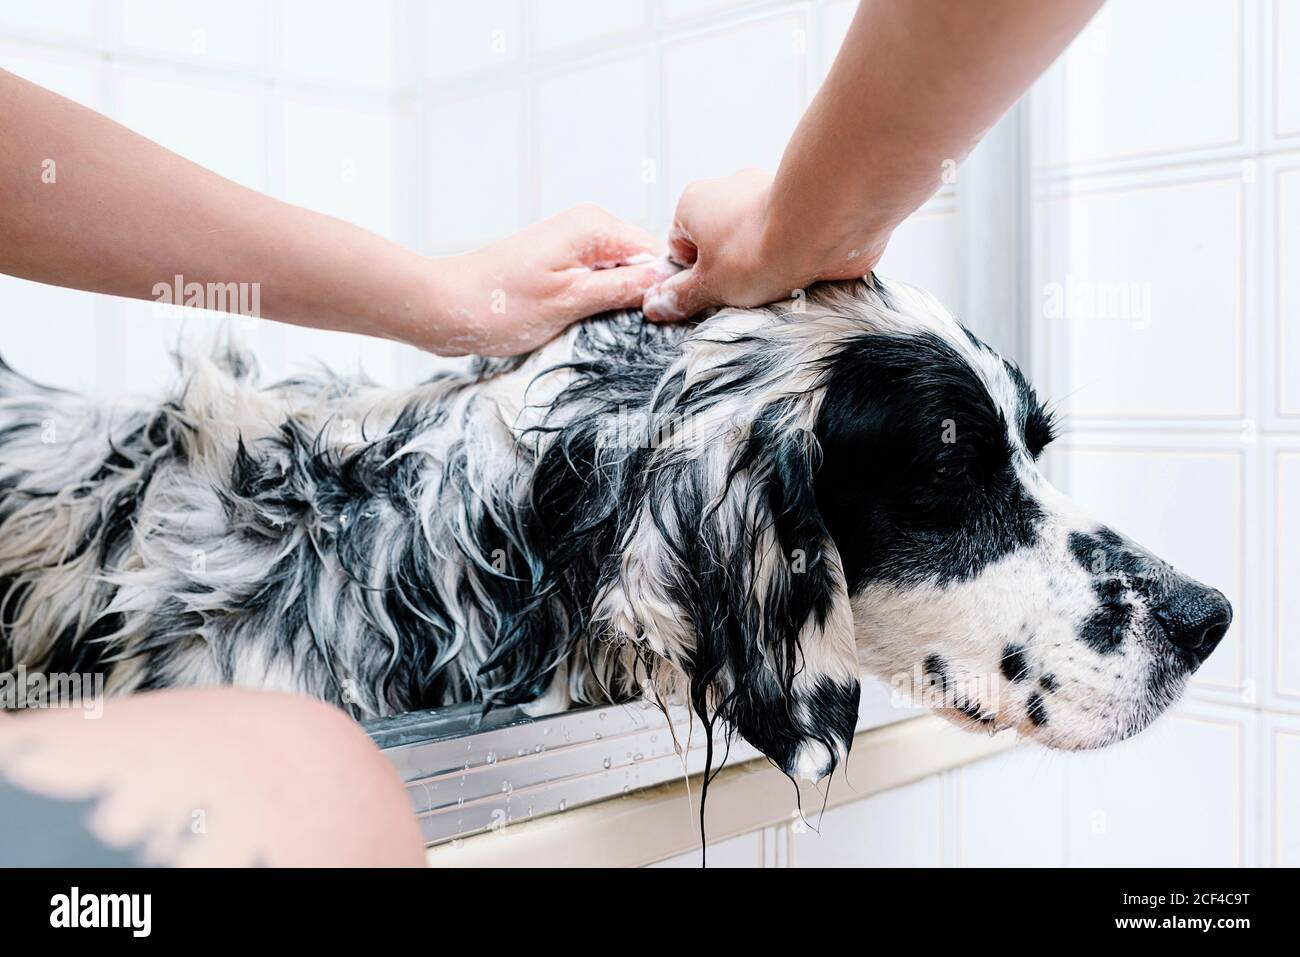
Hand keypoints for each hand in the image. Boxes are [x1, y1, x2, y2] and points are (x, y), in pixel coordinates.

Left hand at [430, 204, 664, 355]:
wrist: (446, 307)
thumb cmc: (500, 305)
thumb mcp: (571, 301)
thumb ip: (623, 289)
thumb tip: (668, 285)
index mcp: (594, 226)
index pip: (657, 252)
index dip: (666, 286)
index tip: (670, 320)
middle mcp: (587, 228)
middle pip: (641, 263)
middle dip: (645, 296)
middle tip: (642, 334)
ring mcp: (573, 246)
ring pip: (621, 276)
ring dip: (622, 304)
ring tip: (611, 330)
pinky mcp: (560, 265)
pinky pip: (598, 282)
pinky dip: (601, 304)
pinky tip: (592, 324)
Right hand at [642, 169, 888, 321]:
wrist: (823, 227)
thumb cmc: (759, 248)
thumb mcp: (710, 285)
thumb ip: (681, 296)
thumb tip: (655, 305)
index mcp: (696, 203)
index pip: (679, 246)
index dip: (691, 276)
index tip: (705, 294)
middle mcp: (729, 192)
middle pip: (718, 246)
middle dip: (727, 275)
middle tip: (738, 297)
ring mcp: (768, 197)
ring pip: (754, 246)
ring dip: (760, 270)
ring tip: (772, 287)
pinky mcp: (801, 208)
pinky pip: (786, 243)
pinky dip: (789, 262)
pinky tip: (797, 277)